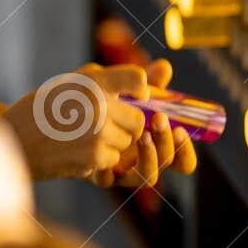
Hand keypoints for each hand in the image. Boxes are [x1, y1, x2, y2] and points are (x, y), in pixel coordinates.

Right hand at [2, 63, 149, 180]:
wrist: (10, 143)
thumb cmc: (39, 112)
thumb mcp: (68, 84)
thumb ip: (104, 80)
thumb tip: (145, 87)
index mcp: (92, 81)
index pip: (137, 78)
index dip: (141, 91)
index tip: (134, 100)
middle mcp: (98, 102)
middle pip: (137, 119)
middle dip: (126, 128)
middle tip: (102, 129)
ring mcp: (98, 130)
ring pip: (126, 142)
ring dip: (111, 146)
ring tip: (82, 141)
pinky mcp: (94, 155)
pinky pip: (113, 160)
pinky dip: (99, 162)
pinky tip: (76, 154)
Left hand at [90, 59, 198, 189]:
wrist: (61, 117)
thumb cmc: (97, 102)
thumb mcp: (119, 87)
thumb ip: (143, 80)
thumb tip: (163, 67)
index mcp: (156, 142)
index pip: (182, 158)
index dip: (186, 149)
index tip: (181, 129)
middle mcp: (143, 159)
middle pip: (168, 162)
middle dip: (168, 143)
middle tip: (159, 120)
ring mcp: (123, 171)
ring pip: (148, 177)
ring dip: (150, 156)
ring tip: (143, 134)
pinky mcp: (101, 176)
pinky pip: (110, 180)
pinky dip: (111, 168)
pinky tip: (107, 151)